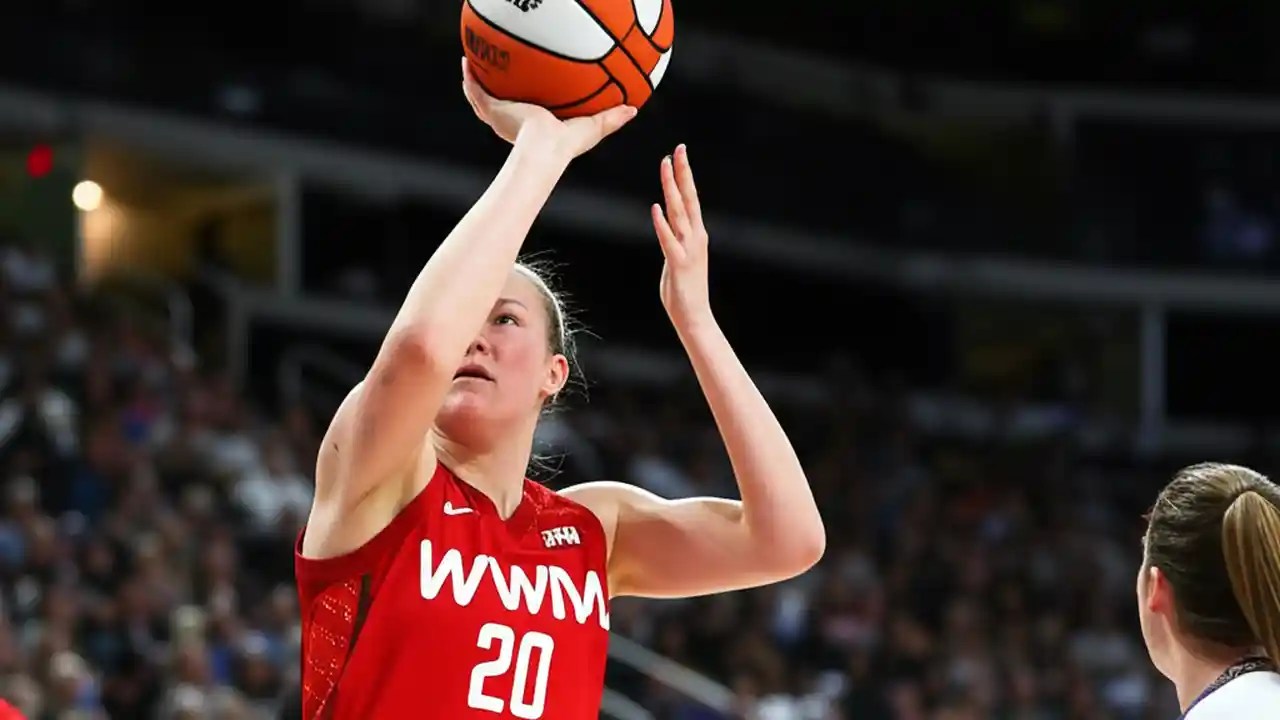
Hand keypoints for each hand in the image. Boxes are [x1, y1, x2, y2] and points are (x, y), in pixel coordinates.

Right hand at [461, 58, 636, 160]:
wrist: (544, 147)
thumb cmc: (567, 144)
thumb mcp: (593, 126)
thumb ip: (611, 118)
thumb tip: (633, 109)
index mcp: (536, 126)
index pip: (531, 112)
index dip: (529, 102)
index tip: (533, 88)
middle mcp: (515, 122)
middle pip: (504, 104)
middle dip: (501, 91)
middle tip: (501, 75)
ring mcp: (501, 116)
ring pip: (484, 97)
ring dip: (479, 81)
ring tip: (474, 63)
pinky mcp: (493, 110)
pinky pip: (476, 91)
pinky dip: (469, 77)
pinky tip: (466, 60)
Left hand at [652, 145, 711, 329]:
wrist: (694, 315)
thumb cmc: (683, 288)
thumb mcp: (679, 256)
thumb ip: (674, 237)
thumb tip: (666, 220)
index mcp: (696, 234)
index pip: (690, 198)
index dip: (685, 174)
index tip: (679, 153)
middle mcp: (696, 237)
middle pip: (688, 199)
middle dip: (682, 173)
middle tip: (677, 150)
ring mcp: (688, 249)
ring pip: (679, 213)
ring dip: (671, 189)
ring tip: (665, 168)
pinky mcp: (679, 263)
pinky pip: (668, 240)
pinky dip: (662, 224)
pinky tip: (655, 209)